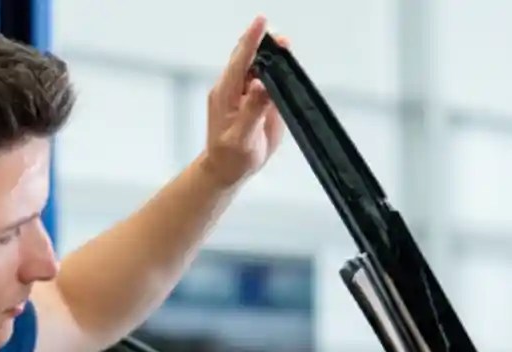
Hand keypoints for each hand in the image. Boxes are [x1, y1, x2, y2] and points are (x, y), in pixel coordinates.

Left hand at [200, 16, 286, 187]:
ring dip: (273, 56)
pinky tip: (285, 66)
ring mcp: (247, 93)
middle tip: (281, 39)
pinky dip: (277, 70)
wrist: (228, 170)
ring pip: (260, 67)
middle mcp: (235, 88)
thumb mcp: (241, 137)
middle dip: (264, 43)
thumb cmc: (230, 157)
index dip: (251, 40)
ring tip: (285, 47)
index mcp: (226, 93)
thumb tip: (260, 84)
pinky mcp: (258, 101)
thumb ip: (252, 109)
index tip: (261, 22)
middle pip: (249, 57)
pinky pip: (268, 80)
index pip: (240, 60)